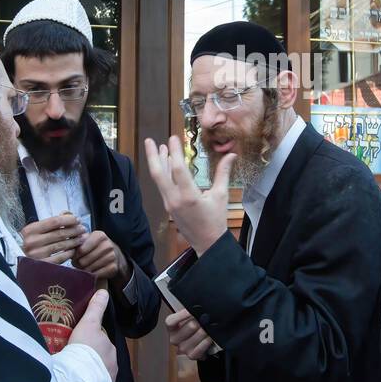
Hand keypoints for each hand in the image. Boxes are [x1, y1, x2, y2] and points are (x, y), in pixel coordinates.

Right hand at [20, 212, 84, 263]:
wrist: (21, 261)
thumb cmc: (31, 243)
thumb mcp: (36, 230)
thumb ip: (51, 221)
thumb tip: (67, 214)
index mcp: (30, 230)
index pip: (54, 221)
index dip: (68, 219)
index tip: (77, 220)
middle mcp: (32, 242)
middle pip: (60, 233)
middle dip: (74, 230)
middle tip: (83, 229)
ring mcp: (37, 255)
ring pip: (61, 245)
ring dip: (74, 241)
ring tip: (81, 238)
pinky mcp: (42, 265)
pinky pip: (60, 257)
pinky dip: (69, 253)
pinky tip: (73, 250)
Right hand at [67, 290, 117, 381]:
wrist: (79, 379)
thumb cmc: (84, 348)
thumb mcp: (88, 323)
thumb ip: (96, 308)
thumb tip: (104, 291)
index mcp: (111, 349)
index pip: (101, 343)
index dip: (91, 342)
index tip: (79, 343)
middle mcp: (112, 365)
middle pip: (99, 358)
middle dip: (89, 357)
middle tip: (72, 356)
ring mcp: (105, 380)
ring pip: (95, 372)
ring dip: (86, 371)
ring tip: (70, 371)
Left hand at [77, 230, 125, 282]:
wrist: (115, 255)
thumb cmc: (95, 247)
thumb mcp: (87, 240)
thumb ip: (77, 240)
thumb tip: (69, 246)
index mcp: (100, 236)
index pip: (81, 250)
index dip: (75, 256)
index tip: (74, 257)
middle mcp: (107, 245)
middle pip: (84, 261)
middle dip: (78, 264)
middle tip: (79, 264)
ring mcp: (112, 256)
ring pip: (89, 269)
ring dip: (84, 270)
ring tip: (85, 267)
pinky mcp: (113, 268)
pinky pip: (96, 275)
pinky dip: (92, 275)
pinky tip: (92, 271)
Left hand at [143, 135, 233, 255]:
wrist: (208, 244)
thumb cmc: (216, 220)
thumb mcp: (221, 195)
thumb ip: (223, 173)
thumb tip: (231, 155)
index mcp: (189, 196)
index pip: (178, 169)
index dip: (175, 151)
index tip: (174, 137)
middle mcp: (175, 199)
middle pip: (158, 174)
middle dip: (152, 156)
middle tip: (149, 141)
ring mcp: (169, 204)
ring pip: (159, 180)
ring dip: (158, 163)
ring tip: (158, 148)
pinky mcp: (168, 207)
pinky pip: (162, 187)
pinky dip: (163, 174)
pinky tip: (164, 164)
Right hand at [165, 308, 214, 359]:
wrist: (199, 340)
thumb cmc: (194, 326)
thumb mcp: (189, 316)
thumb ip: (190, 311)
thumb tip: (197, 307)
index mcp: (171, 327)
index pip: (171, 321)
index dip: (182, 315)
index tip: (192, 310)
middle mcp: (174, 339)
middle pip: (191, 326)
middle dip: (202, 321)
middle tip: (207, 318)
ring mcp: (183, 348)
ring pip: (199, 335)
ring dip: (207, 330)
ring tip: (210, 327)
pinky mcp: (192, 355)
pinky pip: (201, 347)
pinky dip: (208, 341)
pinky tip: (210, 338)